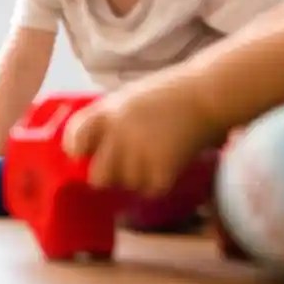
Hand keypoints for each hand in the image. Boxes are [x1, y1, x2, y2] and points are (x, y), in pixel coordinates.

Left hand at [63, 72, 222, 196]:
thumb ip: (109, 120)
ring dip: (136, 179)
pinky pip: (151, 189)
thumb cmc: (169, 94)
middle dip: (107, 177)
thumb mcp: (129, 98)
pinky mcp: (165, 167)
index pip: (76, 138)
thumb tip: (91, 147)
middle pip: (98, 176)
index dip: (76, 150)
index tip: (82, 154)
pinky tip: (166, 166)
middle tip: (120, 169)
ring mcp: (141, 151)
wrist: (208, 95)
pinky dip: (157, 183)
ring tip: (152, 159)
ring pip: (127, 185)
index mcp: (108, 111)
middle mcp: (120, 132)